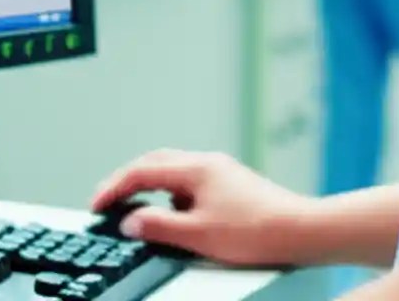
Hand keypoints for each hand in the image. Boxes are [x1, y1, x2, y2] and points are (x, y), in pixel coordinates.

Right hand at [91, 149, 311, 266]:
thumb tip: (131, 222)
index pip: (141, 171)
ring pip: (173, 172)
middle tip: (109, 202)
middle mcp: (206, 163)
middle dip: (127, 181)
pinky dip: (171, 195)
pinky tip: (175, 216)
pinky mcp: (230, 184)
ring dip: (150, 187)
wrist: (301, 230)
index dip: (114, 188)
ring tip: (137, 210)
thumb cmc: (257, 230)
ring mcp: (220, 172)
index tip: (97, 205)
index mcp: (195, 168)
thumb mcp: (198, 234)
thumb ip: (159, 226)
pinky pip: (190, 182)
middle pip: (154, 163)